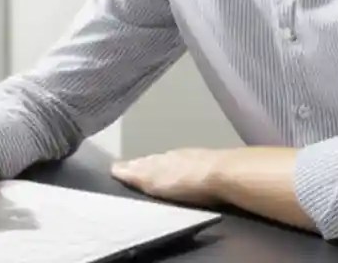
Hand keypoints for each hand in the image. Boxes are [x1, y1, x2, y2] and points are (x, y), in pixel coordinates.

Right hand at [110, 148, 224, 206]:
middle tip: (132, 168)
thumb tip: (113, 168)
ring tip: (153, 169)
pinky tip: (180, 170)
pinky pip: (184, 162)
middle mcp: (170, 155)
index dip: (127, 168)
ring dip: (159, 165)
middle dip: (142, 165)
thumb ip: (136, 175)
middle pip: (151, 161)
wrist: (224, 173)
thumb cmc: (186, 182)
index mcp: (155, 160)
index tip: (116, 169)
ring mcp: (189, 157)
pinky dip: (178, 166)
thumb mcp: (155, 181)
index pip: (137, 164)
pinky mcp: (206, 162)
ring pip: (168, 160)